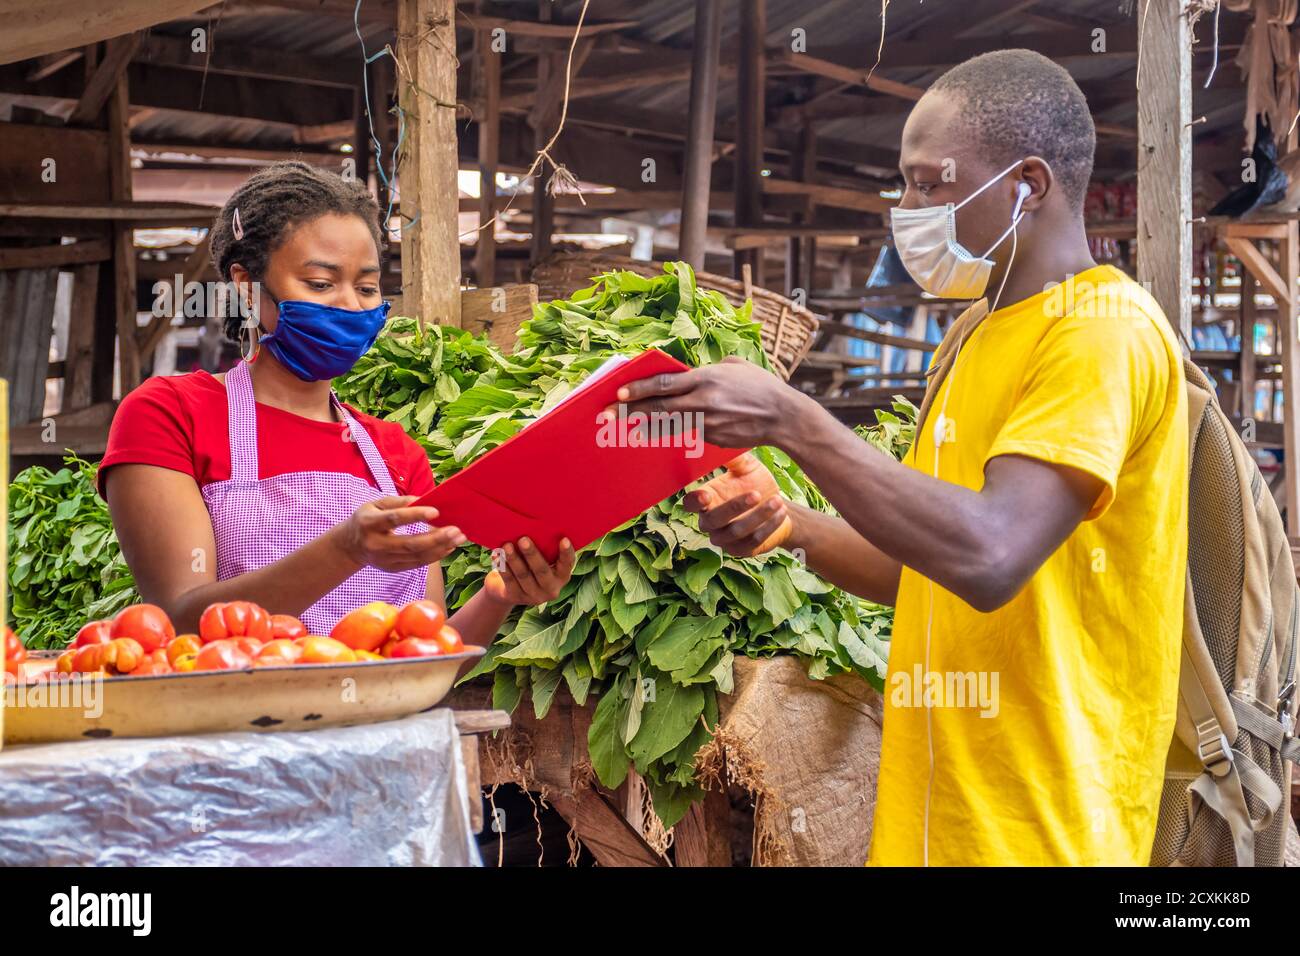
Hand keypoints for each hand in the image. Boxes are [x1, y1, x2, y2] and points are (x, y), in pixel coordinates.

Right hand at [334, 496, 465, 572]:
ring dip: (441, 548)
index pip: (394, 519)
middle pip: (410, 543)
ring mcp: (384, 560)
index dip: (415, 515)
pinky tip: (448, 547)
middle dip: (436, 538)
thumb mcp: (376, 504)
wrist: (350, 546)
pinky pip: (417, 564)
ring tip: (458, 538)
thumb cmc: (367, 519)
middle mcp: (376, 544)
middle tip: (456, 530)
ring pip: (416, 556)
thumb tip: (423, 500)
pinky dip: (435, 556)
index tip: (436, 512)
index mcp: (369, 523)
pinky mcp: (392, 569)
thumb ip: (398, 501)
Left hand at [483, 537, 576, 606]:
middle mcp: (551, 589)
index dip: (566, 553)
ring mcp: (533, 596)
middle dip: (532, 554)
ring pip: (523, 576)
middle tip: (523, 539)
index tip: (564, 539)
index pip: (568, 564)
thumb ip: (544, 548)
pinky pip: (509, 581)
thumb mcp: (541, 559)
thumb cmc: (529, 564)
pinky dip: (502, 566)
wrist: (508, 589)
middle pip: (542, 571)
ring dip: (514, 559)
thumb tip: (535, 523)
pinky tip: (497, 555)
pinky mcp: (516, 597)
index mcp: (562, 576)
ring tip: (507, 545)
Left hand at [606, 356, 809, 449]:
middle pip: (658, 408)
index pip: (664, 383)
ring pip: (667, 425)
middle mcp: (703, 401)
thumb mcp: (733, 366)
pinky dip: (669, 431)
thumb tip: (687, 372)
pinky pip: (686, 432)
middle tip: (606, 415)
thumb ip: (707, 368)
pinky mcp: (712, 438)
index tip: (618, 392)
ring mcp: (707, 423)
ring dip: (643, 427)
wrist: (783, 417)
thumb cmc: (759, 386)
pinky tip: (652, 432)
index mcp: (706, 378)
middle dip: (629, 411)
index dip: (639, 389)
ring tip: (622, 429)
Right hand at [685, 453, 793, 556]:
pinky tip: (781, 512)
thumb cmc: (756, 483)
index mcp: (706, 500)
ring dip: (758, 515)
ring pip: (736, 531)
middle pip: (713, 520)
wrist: (778, 506)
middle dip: (735, 507)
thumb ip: (735, 458)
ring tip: (778, 500)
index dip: (694, 501)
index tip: (705, 495)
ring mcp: (725, 539)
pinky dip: (768, 527)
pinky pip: (753, 541)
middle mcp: (710, 522)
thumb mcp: (747, 468)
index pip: (690, 504)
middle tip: (756, 493)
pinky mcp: (742, 550)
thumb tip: (724, 438)